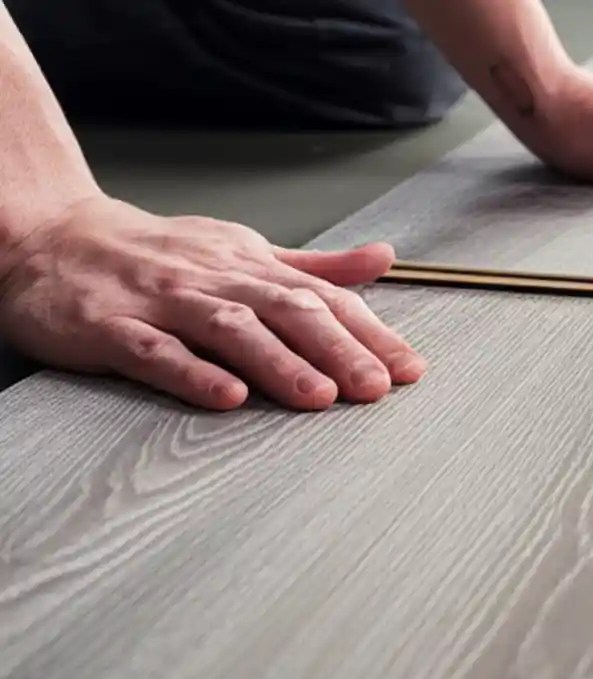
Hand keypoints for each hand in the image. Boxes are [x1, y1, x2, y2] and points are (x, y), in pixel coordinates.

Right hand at [0, 196, 423, 410]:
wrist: (52, 236)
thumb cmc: (160, 252)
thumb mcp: (243, 249)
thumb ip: (314, 266)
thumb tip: (382, 260)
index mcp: (249, 264)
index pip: (322, 298)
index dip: (369, 332)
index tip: (409, 368)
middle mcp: (214, 278)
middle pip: (285, 311)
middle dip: (338, 349)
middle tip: (378, 387)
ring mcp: (162, 301)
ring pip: (228, 329)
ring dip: (278, 362)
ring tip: (319, 396)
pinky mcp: (110, 327)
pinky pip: (154, 351)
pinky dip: (191, 373)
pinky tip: (226, 397)